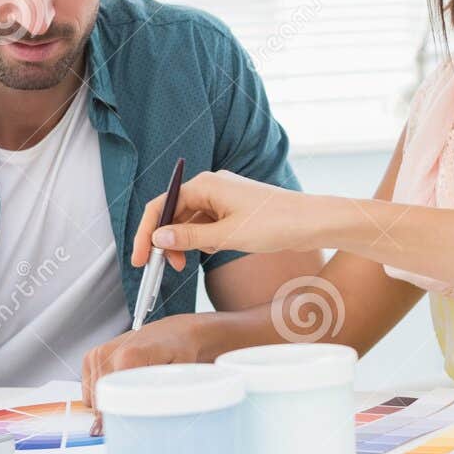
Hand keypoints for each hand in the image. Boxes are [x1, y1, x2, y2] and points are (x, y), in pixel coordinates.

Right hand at [81, 310, 273, 432]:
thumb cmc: (183, 352)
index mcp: (129, 357)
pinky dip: (103, 394)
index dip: (117, 421)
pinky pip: (90, 387)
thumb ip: (158, 401)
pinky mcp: (93, 356)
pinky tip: (123, 389)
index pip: (109, 403)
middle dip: (113, 414)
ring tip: (133, 396)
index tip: (126, 431)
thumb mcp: (179, 379)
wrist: (180, 332)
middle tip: (135, 416)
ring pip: (93, 397)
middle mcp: (108, 353)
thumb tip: (143, 427)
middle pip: (99, 402)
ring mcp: (98, 353)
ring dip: (108, 403)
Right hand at [133, 170, 319, 271]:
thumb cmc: (275, 223)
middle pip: (174, 214)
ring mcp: (224, 198)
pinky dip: (203, 241)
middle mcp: (211, 187)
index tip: (140, 260)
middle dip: (166, 242)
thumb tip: (158, 238)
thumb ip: (189, 238)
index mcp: (205, 185)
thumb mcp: (227, 236)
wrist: (312, 222)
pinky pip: (207, 225)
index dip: (146, 233)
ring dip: (186, 244)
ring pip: (190, 222)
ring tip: (191, 263)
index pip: (162, 206)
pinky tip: (211, 252)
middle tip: (165, 269)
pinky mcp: (235, 209)